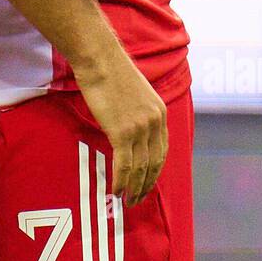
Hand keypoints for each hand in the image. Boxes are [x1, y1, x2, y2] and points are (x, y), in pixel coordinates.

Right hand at [72, 39, 167, 203]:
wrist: (99, 59)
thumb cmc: (110, 70)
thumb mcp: (134, 92)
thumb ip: (137, 111)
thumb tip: (127, 127)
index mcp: (159, 112)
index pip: (162, 150)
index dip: (155, 170)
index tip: (147, 182)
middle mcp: (155, 122)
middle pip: (154, 163)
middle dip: (146, 184)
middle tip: (138, 199)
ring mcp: (140, 128)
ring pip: (140, 167)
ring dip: (134, 187)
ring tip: (128, 200)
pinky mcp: (123, 132)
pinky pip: (124, 164)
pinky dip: (121, 181)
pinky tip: (116, 190)